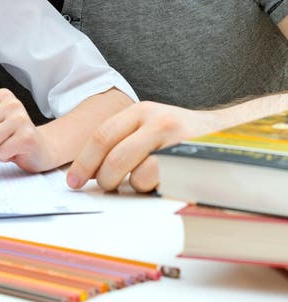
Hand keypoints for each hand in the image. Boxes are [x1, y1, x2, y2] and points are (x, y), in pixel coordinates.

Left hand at [0, 88, 54, 171]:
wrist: (40, 147)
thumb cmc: (13, 132)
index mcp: (2, 95)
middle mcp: (12, 103)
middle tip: (0, 137)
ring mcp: (21, 119)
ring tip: (7, 143)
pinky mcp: (27, 137)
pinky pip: (0, 152)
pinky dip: (4, 156)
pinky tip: (14, 150)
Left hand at [65, 101, 220, 192]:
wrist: (228, 132)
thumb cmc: (182, 136)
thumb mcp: (151, 126)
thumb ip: (124, 140)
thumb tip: (88, 169)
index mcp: (141, 111)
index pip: (102, 136)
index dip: (84, 161)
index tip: (73, 181)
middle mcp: (156, 120)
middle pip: (113, 157)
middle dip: (102, 180)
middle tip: (104, 188)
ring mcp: (175, 139)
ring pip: (136, 174)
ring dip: (133, 186)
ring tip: (143, 181)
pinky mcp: (189, 159)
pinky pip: (160, 183)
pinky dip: (154, 189)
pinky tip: (162, 182)